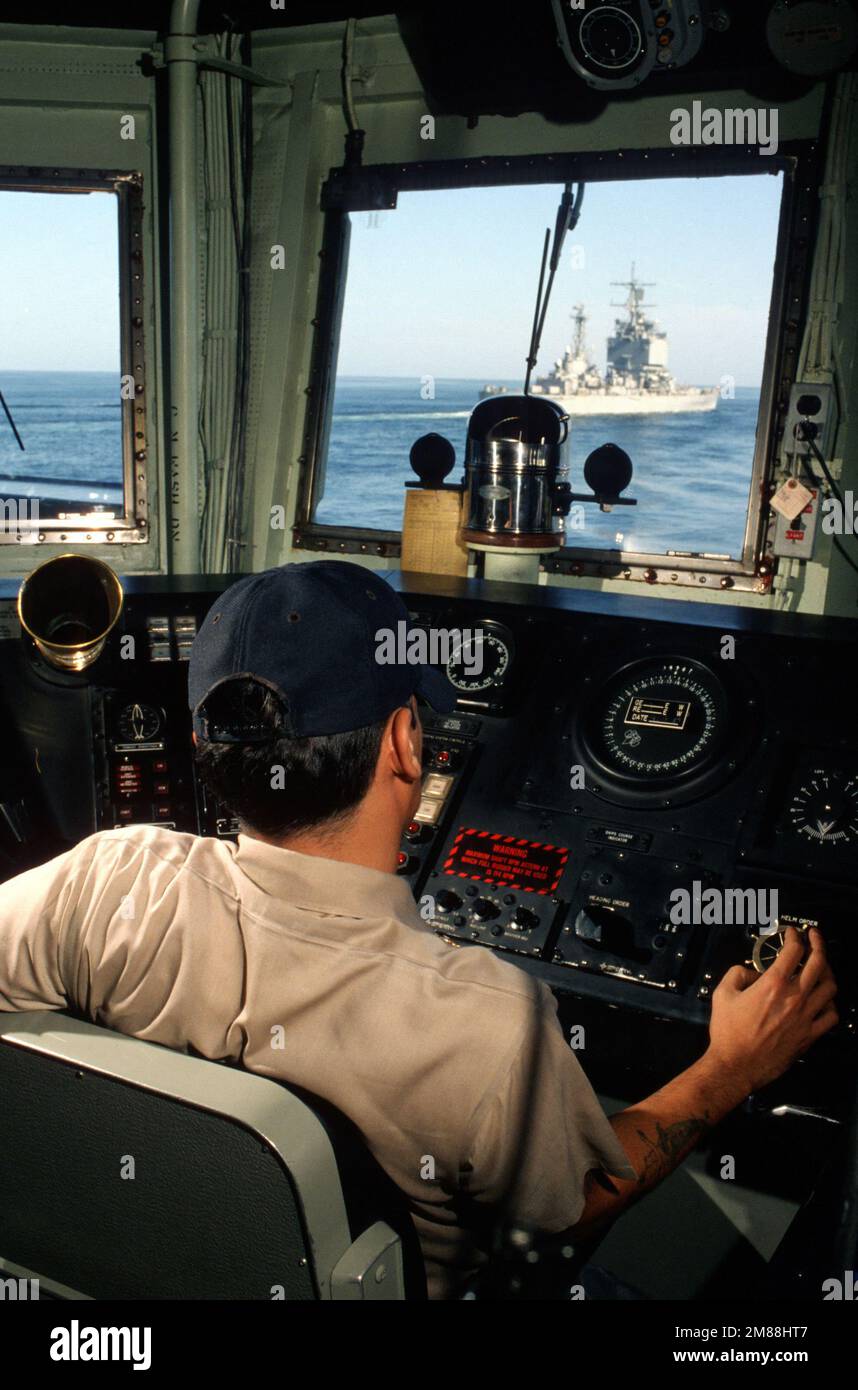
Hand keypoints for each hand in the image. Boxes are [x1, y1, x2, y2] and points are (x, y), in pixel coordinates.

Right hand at [706, 927, 837, 1093]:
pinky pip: (832, 1015)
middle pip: (819, 962)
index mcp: (772, 985)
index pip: (793, 951)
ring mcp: (805, 1017)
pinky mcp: (810, 1035)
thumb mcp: (723, 994)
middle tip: (815, 937)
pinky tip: (823, 999)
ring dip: (828, 971)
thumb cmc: (728, 1033)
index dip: (794, 936)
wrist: (736, 1065)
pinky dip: (831, 1003)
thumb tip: (750, 971)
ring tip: (822, 966)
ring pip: (830, 987)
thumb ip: (736, 973)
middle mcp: (794, 998)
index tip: (792, 933)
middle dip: (818, 943)